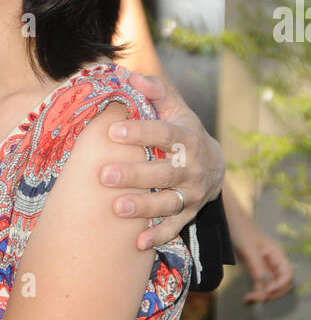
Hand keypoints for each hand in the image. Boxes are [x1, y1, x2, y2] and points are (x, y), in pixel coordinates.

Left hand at [99, 72, 224, 249]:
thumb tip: (129, 76)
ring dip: (143, 207)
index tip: (113, 131)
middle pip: (163, 172)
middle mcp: (192, 167)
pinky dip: (158, 235)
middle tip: (105, 175)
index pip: (163, 133)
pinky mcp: (189, 213)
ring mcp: (191, 193)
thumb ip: (156, 91)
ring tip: (117, 208)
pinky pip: (174, 227)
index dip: (140, 132)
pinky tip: (137, 243)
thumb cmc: (183, 131)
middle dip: (135, 175)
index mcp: (187, 138)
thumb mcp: (176, 108)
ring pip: (168, 202)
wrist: (214, 165)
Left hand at [225, 205, 293, 303]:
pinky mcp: (253, 267)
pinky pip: (259, 283)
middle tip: (255, 298)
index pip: (287, 275)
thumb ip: (258, 266)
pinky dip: (255, 291)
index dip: (280, 285)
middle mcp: (273, 261)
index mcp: (277, 254)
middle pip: (280, 283)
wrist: (227, 219)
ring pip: (269, 286)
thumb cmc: (240, 229)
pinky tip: (246, 298)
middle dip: (271, 293)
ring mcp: (263, 265)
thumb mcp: (249, 248)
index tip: (267, 289)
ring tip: (248, 300)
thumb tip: (266, 285)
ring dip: (262, 295)